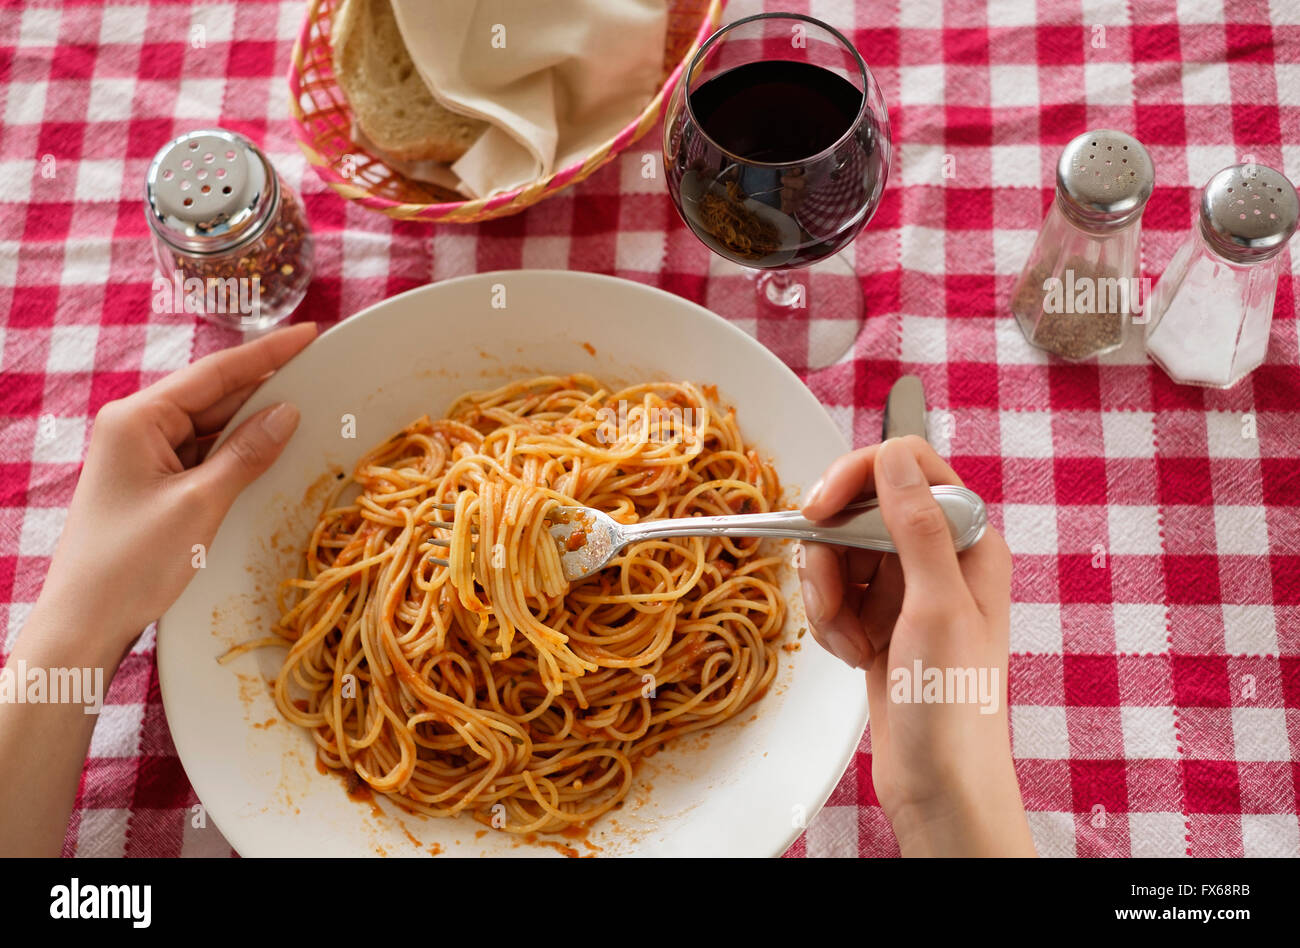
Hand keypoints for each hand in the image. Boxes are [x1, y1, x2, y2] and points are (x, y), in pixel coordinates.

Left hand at [37, 322, 316, 654]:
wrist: (85, 620)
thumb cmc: (132, 562)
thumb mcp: (199, 504)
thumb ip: (246, 454)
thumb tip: (287, 413)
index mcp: (137, 418)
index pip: (214, 373)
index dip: (267, 354)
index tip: (309, 335)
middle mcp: (136, 427)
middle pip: (213, 395)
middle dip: (264, 385)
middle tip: (317, 371)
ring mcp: (143, 456)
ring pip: (211, 426)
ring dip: (253, 423)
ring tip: (305, 408)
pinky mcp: (152, 483)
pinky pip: (204, 454)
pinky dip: (237, 452)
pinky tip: (270, 449)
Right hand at [798, 436, 1033, 856]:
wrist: (940, 784)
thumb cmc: (954, 705)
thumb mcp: (936, 607)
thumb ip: (916, 526)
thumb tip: (894, 455)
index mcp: (967, 539)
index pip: (905, 467)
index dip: (855, 480)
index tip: (818, 512)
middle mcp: (937, 555)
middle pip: (857, 510)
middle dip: (831, 555)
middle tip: (831, 598)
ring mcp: (905, 587)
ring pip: (836, 552)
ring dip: (826, 596)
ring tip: (849, 641)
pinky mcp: (878, 617)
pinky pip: (832, 592)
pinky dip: (828, 622)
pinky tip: (852, 655)